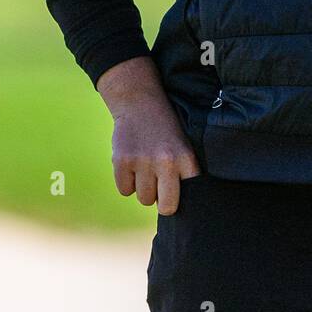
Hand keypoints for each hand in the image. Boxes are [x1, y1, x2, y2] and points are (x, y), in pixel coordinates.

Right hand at [96, 57, 199, 214]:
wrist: (139, 102)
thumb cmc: (165, 131)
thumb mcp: (183, 146)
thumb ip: (183, 174)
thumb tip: (177, 208)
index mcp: (186, 158)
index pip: (188, 197)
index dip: (181, 198)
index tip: (177, 194)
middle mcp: (166, 161)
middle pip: (166, 206)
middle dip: (162, 202)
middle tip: (160, 189)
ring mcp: (143, 162)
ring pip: (144, 199)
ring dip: (143, 189)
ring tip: (145, 168)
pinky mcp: (122, 161)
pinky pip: (125, 190)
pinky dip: (126, 182)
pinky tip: (131, 164)